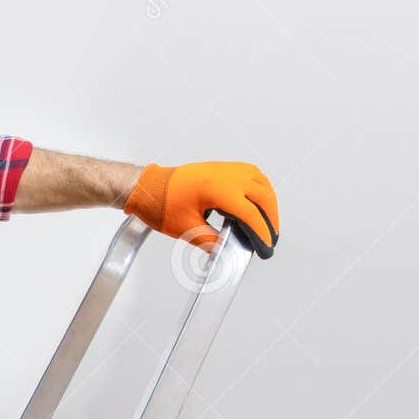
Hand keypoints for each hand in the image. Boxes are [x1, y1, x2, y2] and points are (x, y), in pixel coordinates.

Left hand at [125, 161, 279, 257]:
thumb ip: (211, 242)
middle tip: (270, 237)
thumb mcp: (187, 230)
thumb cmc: (161, 202)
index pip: (250, 212)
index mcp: (217, 189)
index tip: (266, 246)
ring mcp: (225, 168)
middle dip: (270, 218)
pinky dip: (259, 189)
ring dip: (268, 201)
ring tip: (267, 222)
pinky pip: (251, 174)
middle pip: (263, 195)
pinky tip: (257, 203)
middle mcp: (225, 175)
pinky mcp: (221, 168)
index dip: (262, 232)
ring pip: (261, 181)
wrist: (147, 186)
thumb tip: (228, 251)